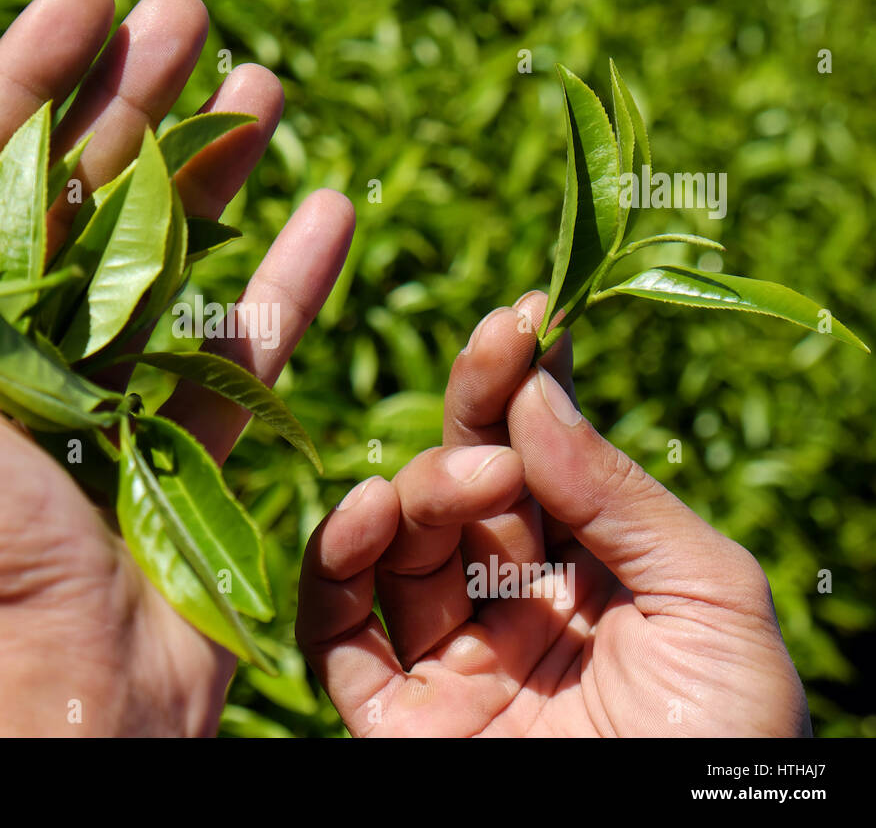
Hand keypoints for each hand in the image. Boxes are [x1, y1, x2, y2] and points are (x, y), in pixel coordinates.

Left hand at [0, 0, 353, 735]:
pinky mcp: (188, 440)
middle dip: (138, 95)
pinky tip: (331, 207)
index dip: (34, 71)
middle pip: (86, 191)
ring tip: (266, 86)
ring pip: (171, 252)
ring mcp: (112, 390)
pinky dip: (289, 278)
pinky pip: (247, 342)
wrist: (48, 689)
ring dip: (218, 167)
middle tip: (190, 11)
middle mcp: (17, 344)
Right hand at [297, 292, 808, 735]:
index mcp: (600, 573)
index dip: (525, 385)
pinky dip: (333, 570)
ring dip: (413, 489)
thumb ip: (619, 491)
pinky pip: (336, 635)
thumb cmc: (730, 747)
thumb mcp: (713, 600)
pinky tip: (365, 518)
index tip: (521, 318)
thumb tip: (536, 391)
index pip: (544, 457)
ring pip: (395, 547)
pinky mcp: (394, 719)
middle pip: (463, 488)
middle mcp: (516, 607)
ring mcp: (450, 662)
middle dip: (471, 422)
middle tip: (493, 381)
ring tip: (463, 481)